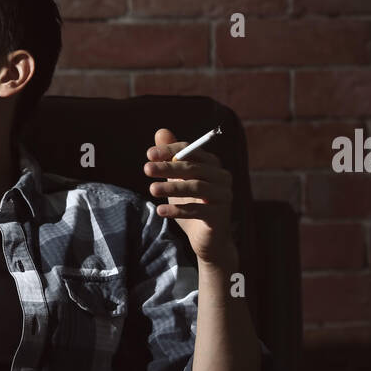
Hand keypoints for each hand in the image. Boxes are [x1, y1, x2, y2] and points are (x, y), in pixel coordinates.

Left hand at [143, 128, 236, 265]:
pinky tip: (160, 210)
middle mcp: (222, 177)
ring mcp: (224, 196)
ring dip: (172, 188)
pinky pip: (198, 210)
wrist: (207, 239)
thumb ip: (171, 157)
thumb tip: (160, 131)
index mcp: (213, 164)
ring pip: (196, 187)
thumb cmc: (191, 204)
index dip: (170, 150)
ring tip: (152, 190)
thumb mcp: (178, 180)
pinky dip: (178, 210)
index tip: (149, 154)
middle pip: (194, 168)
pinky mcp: (220, 216)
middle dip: (168, 167)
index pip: (191, 150)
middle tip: (146, 169)